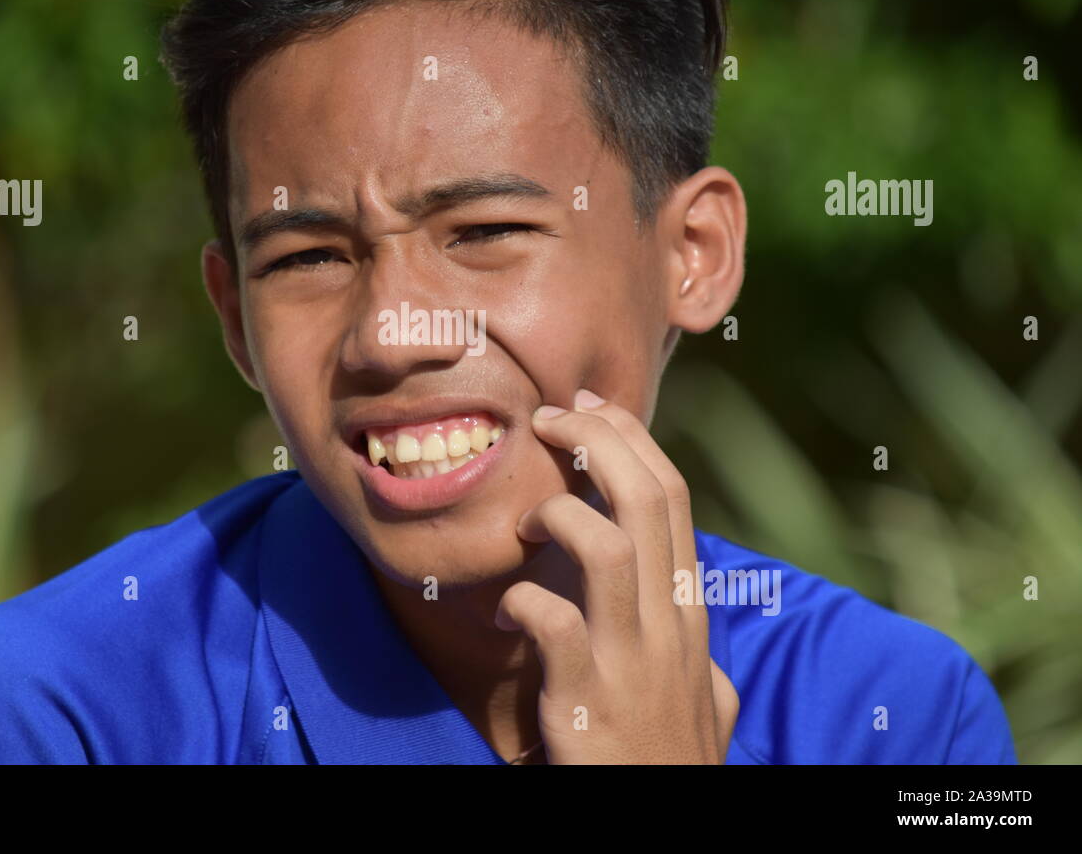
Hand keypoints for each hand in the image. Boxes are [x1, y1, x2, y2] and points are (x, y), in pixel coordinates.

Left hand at [495, 389, 739, 763]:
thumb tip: (712, 657)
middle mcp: (670, 625)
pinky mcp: (590, 697)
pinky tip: (507, 613)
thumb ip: (706, 667)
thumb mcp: (709, 706)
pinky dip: (523, 602)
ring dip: (559, 515)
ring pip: (611, 547)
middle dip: (598, 441)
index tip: (589, 408)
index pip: (672, 498)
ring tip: (524, 522)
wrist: (662, 821)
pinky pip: (555, 622)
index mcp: (688, 611)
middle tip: (549, 417)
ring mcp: (634, 660)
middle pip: (649, 499)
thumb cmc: (670, 760)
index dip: (630, 441)